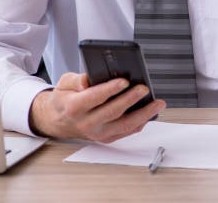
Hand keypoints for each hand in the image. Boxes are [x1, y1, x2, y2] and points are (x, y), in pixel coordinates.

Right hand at [29, 72, 165, 142]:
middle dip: (130, 99)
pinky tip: (150, 113)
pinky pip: (127, 132)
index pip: (94, 98)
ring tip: (157, 103)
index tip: (124, 81)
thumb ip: (76, 80)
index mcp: (74, 107)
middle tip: (144, 89)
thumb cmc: (65, 99)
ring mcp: (98, 133)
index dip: (110, 90)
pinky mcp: (107, 138)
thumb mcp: (64, 83)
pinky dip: (141, 123)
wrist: (59, 121)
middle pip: (112, 112)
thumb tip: (87, 80)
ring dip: (143, 114)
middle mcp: (86, 123)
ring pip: (124, 125)